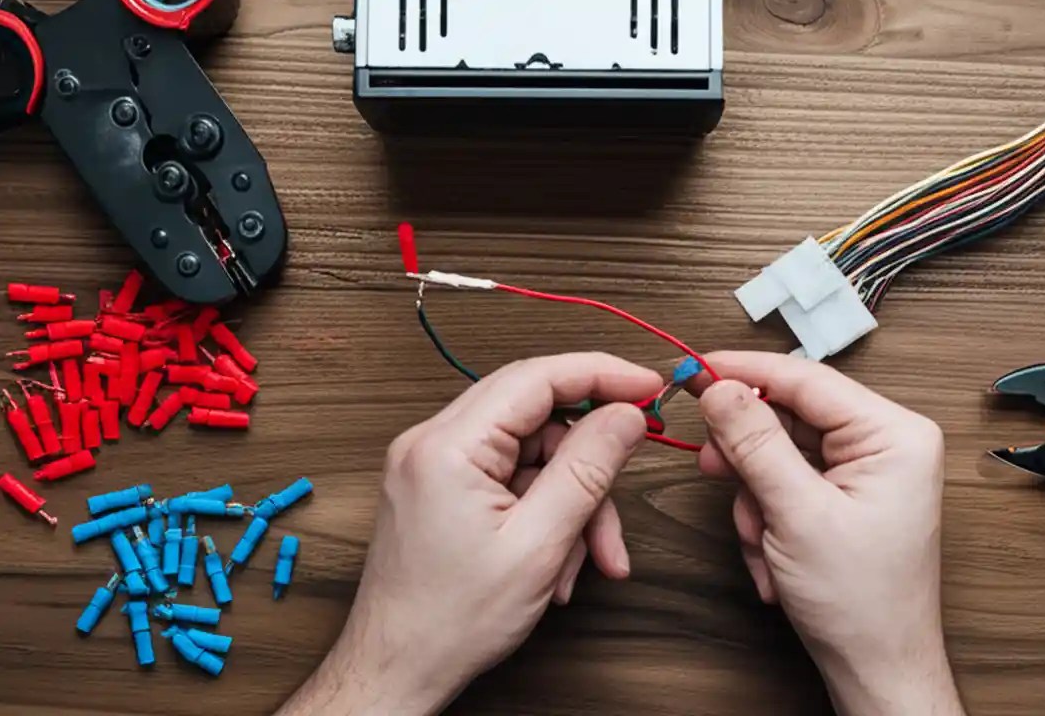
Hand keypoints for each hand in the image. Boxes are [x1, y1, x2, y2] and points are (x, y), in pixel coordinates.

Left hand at [278, 353, 661, 715]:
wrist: (397, 672)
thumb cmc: (449, 622)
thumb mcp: (538, 544)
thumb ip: (587, 469)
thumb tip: (625, 414)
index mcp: (447, 446)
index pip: (537, 378)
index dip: (601, 374)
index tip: (647, 385)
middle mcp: (431, 444)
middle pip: (537, 417)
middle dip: (589, 461)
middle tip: (627, 480)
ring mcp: (433, 467)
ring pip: (531, 457)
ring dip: (572, 503)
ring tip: (590, 559)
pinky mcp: (441, 491)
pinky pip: (511, 482)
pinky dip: (545, 515)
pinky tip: (557, 564)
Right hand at [693, 352, 963, 715]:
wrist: (875, 668)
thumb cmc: (862, 604)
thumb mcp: (797, 514)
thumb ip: (755, 442)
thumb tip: (722, 388)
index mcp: (895, 434)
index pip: (807, 380)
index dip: (746, 371)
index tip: (697, 368)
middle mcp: (885, 444)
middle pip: (789, 416)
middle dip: (749, 456)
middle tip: (714, 467)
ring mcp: (864, 472)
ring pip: (778, 453)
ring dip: (755, 498)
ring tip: (764, 539)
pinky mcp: (844, 497)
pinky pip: (785, 482)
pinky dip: (766, 516)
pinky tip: (773, 553)